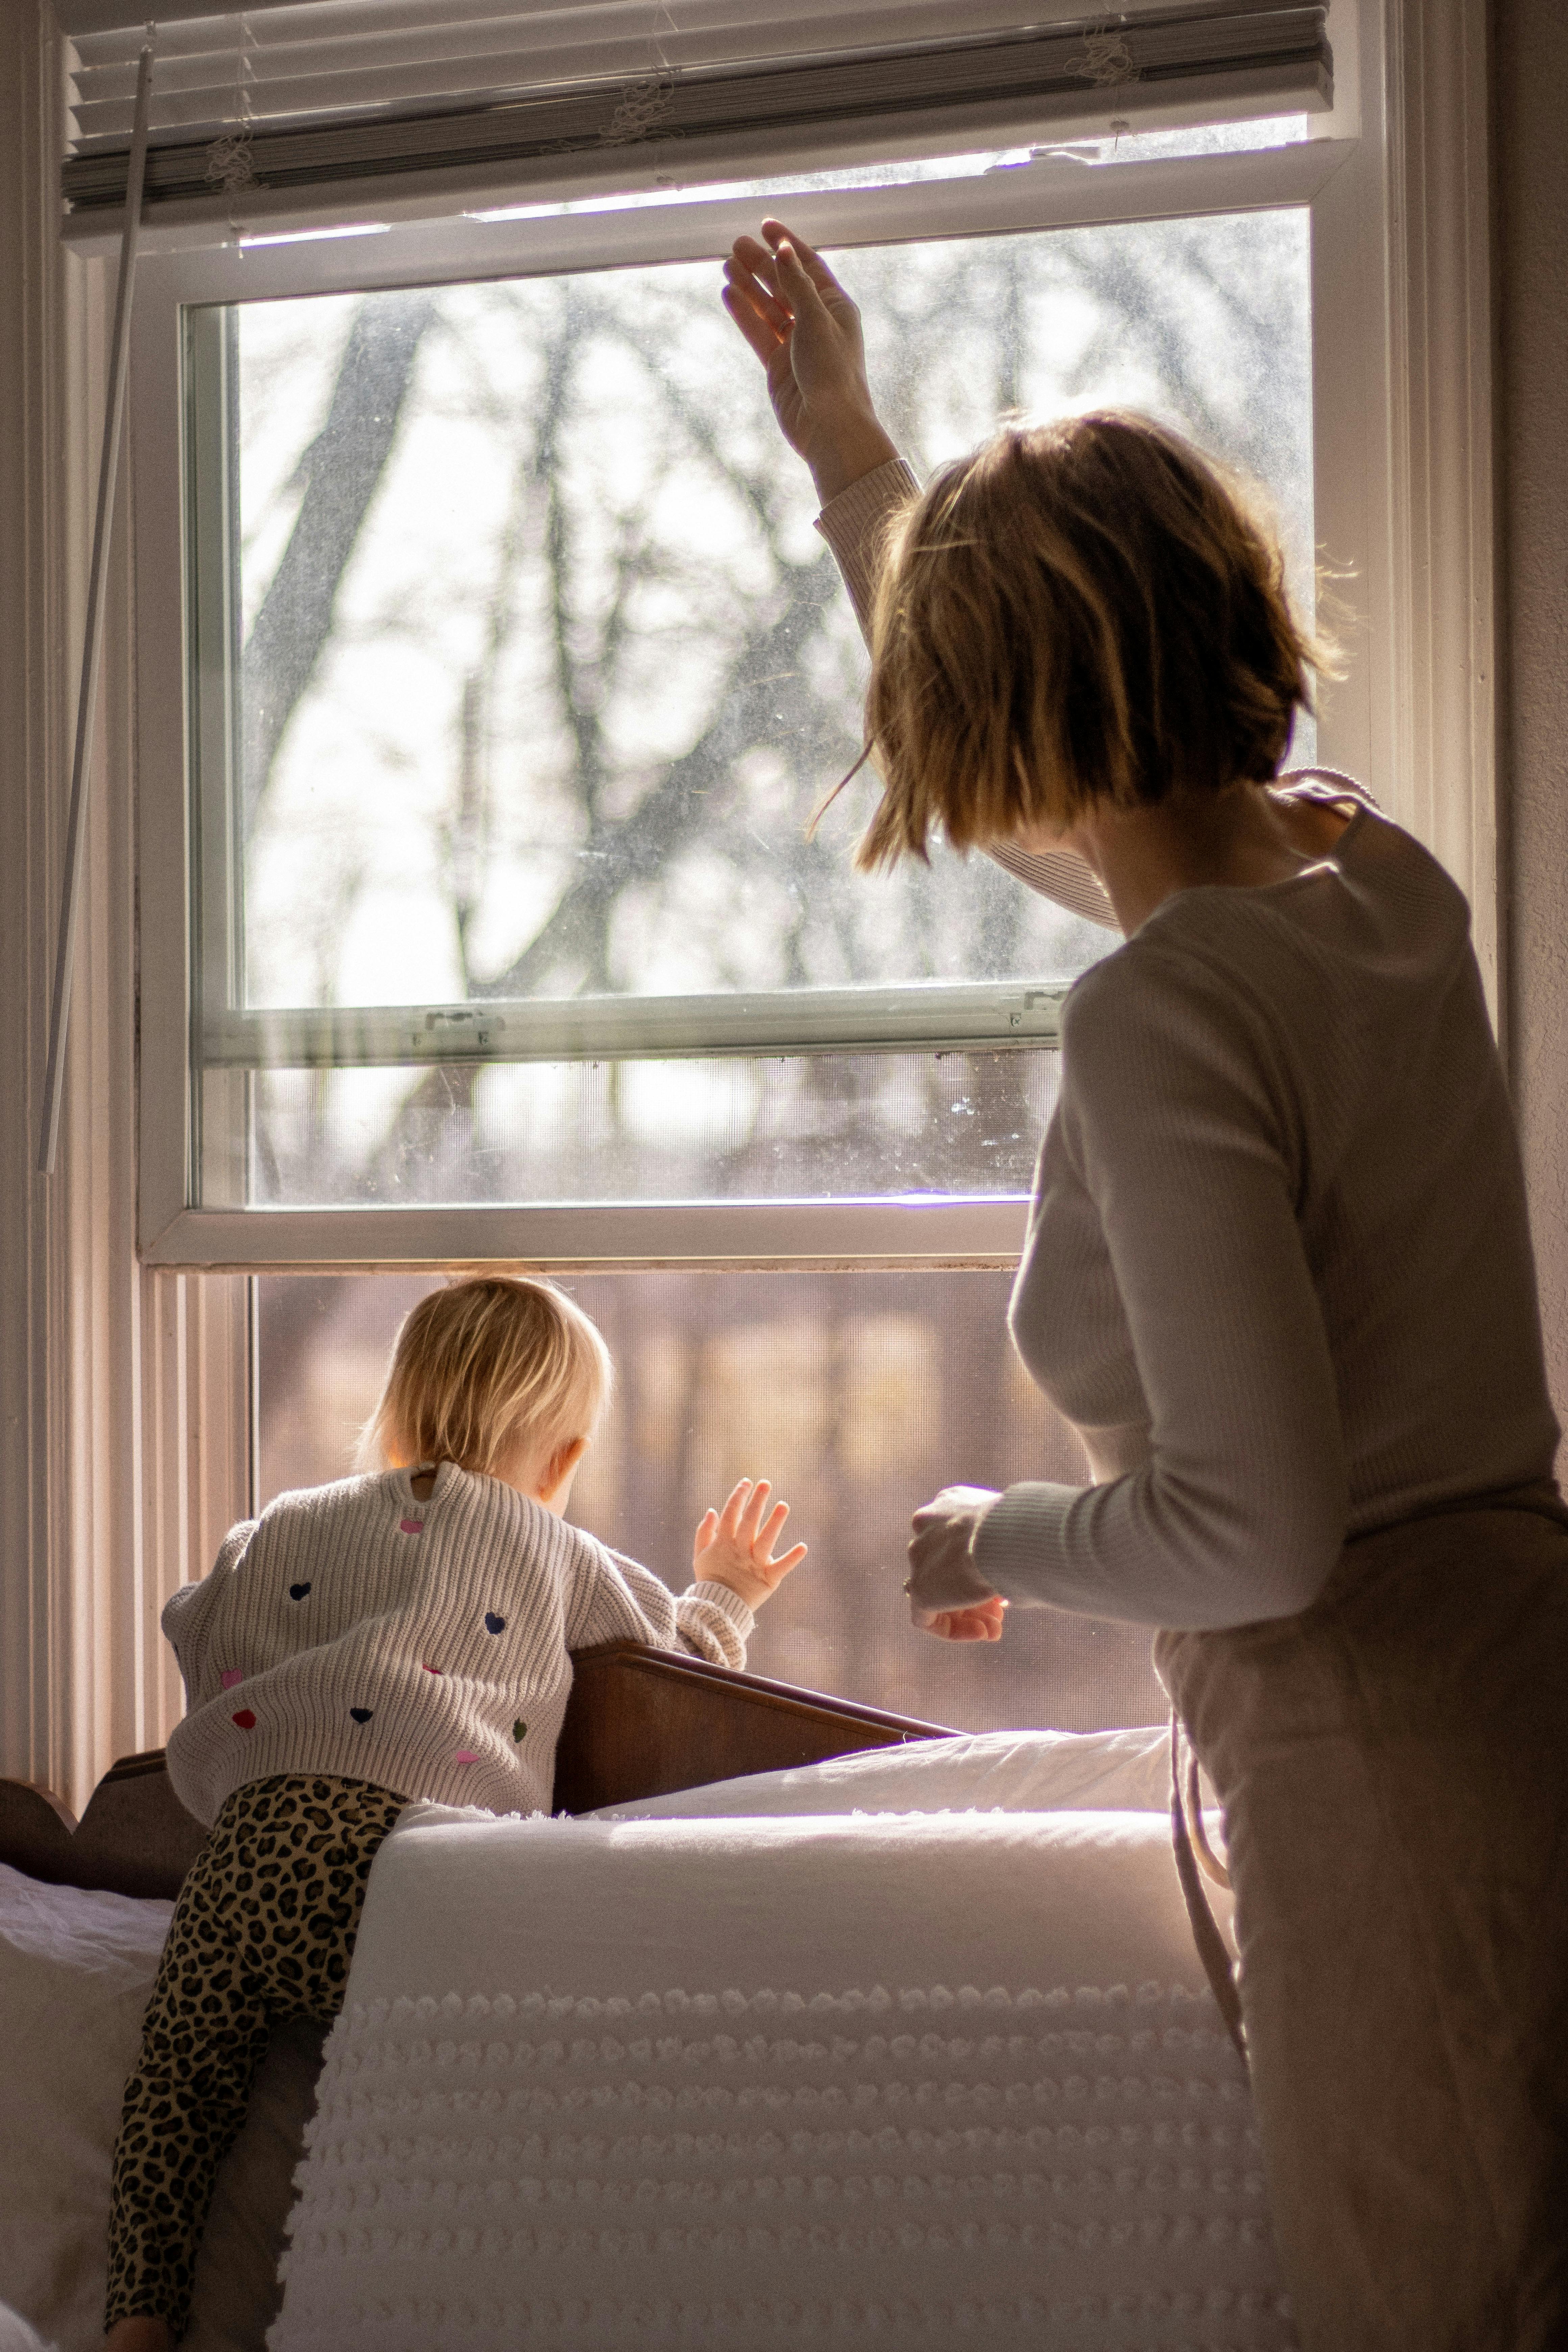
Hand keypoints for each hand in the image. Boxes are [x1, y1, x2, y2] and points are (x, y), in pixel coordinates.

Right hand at [694, 1478, 807, 1610]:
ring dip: (775, 1523)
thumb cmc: (710, 1579)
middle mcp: (740, 1551)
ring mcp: (754, 1564)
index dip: (738, 1496)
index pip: (730, 1514)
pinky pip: (781, 1567)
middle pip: (749, 1522)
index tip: (747, 1482)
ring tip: (784, 1505)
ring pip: (765, 1540)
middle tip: (766, 1484)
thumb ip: (704, 1532)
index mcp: (724, 1543)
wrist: (717, 1610)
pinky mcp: (768, 1579)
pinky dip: (792, 1558)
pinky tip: (803, 1547)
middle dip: (757, 1502)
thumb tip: (712, 1510)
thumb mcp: (700, 1555)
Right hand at [722, 219, 899, 502]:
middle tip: (736, 244)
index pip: (808, 266)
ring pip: (769, 307)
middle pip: (784, 284)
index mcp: (835, 307)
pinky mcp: (779, 365)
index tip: (765, 226)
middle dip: (761, 264)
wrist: (829, 427)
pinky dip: (745, 314)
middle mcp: (817, 323)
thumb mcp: (815, 320)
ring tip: (727, 265)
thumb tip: (783, 249)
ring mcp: (796, 345)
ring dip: (749, 286)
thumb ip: (796, 284)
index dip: (787, 244)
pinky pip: (759, 332)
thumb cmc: (833, 373)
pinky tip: (729, 295)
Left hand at [906, 1485, 1005, 1638]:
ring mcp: (919, 1558)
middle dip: (974, 1592)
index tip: (1002, 1582)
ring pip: (937, 1592)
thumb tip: (1010, 1566)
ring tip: (996, 1627)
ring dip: (968, 1613)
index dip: (979, 1566)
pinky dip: (953, 1629)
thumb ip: (1000, 1544)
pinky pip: (927, 1618)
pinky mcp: (919, 1589)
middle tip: (1002, 1609)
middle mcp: (926, 1527)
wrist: (1006, 1534)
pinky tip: (983, 1633)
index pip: (954, 1540)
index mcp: (947, 1505)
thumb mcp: (1011, 1527)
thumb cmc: (1021, 1528)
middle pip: (945, 1567)